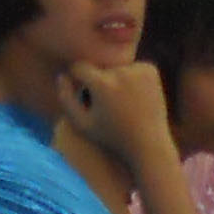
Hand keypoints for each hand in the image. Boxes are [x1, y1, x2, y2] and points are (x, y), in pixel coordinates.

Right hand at [53, 55, 174, 167]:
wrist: (149, 145)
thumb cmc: (111, 139)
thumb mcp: (82, 125)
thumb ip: (66, 99)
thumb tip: (63, 76)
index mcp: (102, 84)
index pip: (80, 68)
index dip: (79, 82)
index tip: (85, 97)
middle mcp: (121, 72)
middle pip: (99, 68)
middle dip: (99, 82)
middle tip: (107, 106)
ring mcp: (138, 69)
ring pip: (117, 68)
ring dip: (116, 80)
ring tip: (121, 104)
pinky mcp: (151, 70)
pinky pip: (133, 68)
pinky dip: (132, 79)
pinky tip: (135, 98)